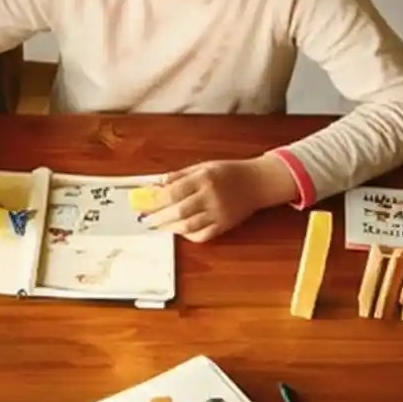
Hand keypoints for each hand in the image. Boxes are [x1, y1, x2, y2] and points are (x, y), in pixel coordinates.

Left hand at [142, 156, 297, 241]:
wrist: (258, 182)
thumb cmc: (229, 172)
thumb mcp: (204, 166)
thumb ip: (180, 175)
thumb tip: (157, 184)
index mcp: (204, 178)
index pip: (173, 192)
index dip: (156, 200)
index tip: (144, 203)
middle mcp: (211, 196)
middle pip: (179, 211)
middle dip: (158, 217)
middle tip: (146, 220)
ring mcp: (219, 213)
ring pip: (189, 226)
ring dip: (170, 228)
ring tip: (159, 226)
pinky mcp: (225, 225)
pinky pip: (203, 235)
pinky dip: (188, 235)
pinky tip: (180, 231)